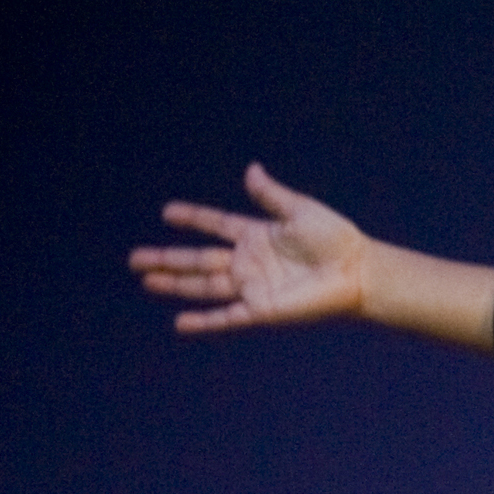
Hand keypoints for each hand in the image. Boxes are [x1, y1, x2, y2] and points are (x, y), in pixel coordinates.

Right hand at [130, 163, 365, 333]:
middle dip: (167, 259)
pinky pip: (227, 317)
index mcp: (257, 235)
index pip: (216, 224)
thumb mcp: (299, 210)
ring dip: (174, 284)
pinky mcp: (262, 310)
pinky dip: (204, 322)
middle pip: (199, 260)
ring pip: (204, 286)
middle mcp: (250, 262)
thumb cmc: (336, 239)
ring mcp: (253, 286)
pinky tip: (180, 323)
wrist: (358, 271)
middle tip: (134, 260)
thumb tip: (251, 170)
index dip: (193, 218)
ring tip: (146, 281)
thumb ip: (270, 195)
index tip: (168, 213)